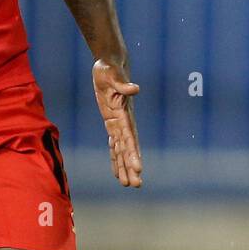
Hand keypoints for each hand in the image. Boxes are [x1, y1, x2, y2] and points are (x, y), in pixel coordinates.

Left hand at [92, 59, 141, 187]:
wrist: (110, 64)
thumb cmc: (111, 69)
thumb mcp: (114, 75)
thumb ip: (124, 84)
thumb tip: (136, 88)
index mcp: (125, 113)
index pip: (130, 137)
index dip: (134, 153)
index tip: (139, 168)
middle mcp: (123, 121)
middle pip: (128, 148)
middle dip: (131, 166)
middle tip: (137, 185)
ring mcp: (118, 123)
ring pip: (121, 150)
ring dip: (124, 166)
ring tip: (129, 184)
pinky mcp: (111, 122)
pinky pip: (113, 144)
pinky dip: (115, 157)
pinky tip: (117, 171)